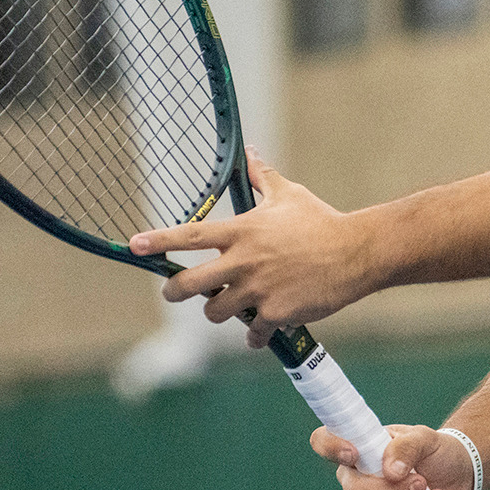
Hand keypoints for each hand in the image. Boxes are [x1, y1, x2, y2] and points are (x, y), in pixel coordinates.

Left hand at [129, 147, 375, 329]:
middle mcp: (244, 261)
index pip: (190, 236)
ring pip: (216, 312)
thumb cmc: (321, 222)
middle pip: (189, 285)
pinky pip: (252, 333)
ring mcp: (258, 290)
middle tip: (172, 292)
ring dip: (218, 312)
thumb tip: (251, 154)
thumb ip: (263, 178)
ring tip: (230, 307)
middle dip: (173, 291)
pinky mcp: (276, 314)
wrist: (355, 254)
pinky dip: (255, 335)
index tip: (134, 245)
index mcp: (243, 231)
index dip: (159, 240)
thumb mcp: (290, 195)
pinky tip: (261, 332)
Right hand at [312, 424, 475, 489]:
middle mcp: (355, 477)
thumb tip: (390, 470)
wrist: (456, 475)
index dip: (330, 447)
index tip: (354, 453)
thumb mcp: (426, 438)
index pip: (324, 441)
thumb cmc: (434, 451)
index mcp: (359, 447)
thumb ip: (407, 446)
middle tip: (421, 481)